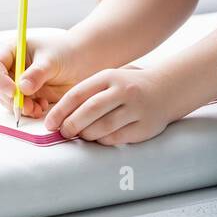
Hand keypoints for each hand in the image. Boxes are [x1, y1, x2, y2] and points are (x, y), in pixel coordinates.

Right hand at [0, 30, 93, 120]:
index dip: (0, 80)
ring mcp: (18, 83)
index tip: (13, 91)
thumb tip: (22, 87)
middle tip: (27, 105)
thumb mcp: (51, 60)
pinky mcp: (27, 96)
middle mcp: (11, 67)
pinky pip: (21, 107)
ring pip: (8, 100)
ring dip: (21, 107)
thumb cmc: (65, 52)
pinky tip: (43, 106)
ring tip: (38, 107)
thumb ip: (37, 73)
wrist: (81, 62)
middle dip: (11, 98)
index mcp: (11, 50)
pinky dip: (30, 110)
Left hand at [42, 64, 177, 145]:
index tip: (49, 123)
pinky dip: (103, 140)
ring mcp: (136, 109)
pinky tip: (98, 138)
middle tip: (63, 133)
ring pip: (103, 127)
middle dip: (71, 124)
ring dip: (87, 134)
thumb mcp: (109, 79)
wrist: (167, 88)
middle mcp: (123, 91)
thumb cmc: (129, 85)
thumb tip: (60, 114)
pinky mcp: (145, 126)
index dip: (60, 110)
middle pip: (90, 111)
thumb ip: (88, 92)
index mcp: (109, 76)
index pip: (78, 93)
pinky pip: (117, 138)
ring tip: (81, 135)